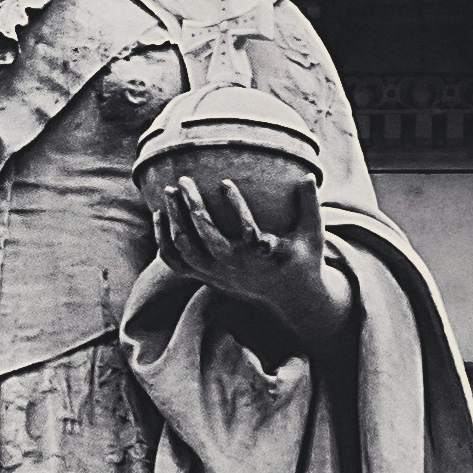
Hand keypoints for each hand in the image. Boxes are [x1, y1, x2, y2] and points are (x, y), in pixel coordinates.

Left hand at [149, 170, 351, 359]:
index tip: (225, 182)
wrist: (290, 298)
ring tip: (170, 191)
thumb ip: (310, 205)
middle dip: (192, 208)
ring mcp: (218, 274)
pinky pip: (176, 262)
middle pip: (207, 239)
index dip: (236, 208)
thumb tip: (309, 175)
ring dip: (175, 221)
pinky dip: (164, 241)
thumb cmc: (302, 259)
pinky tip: (160, 216)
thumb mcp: (313, 235)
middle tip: (184, 180)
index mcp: (262, 256)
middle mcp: (237, 267)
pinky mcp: (207, 277)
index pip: (247, 233)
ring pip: (187, 250)